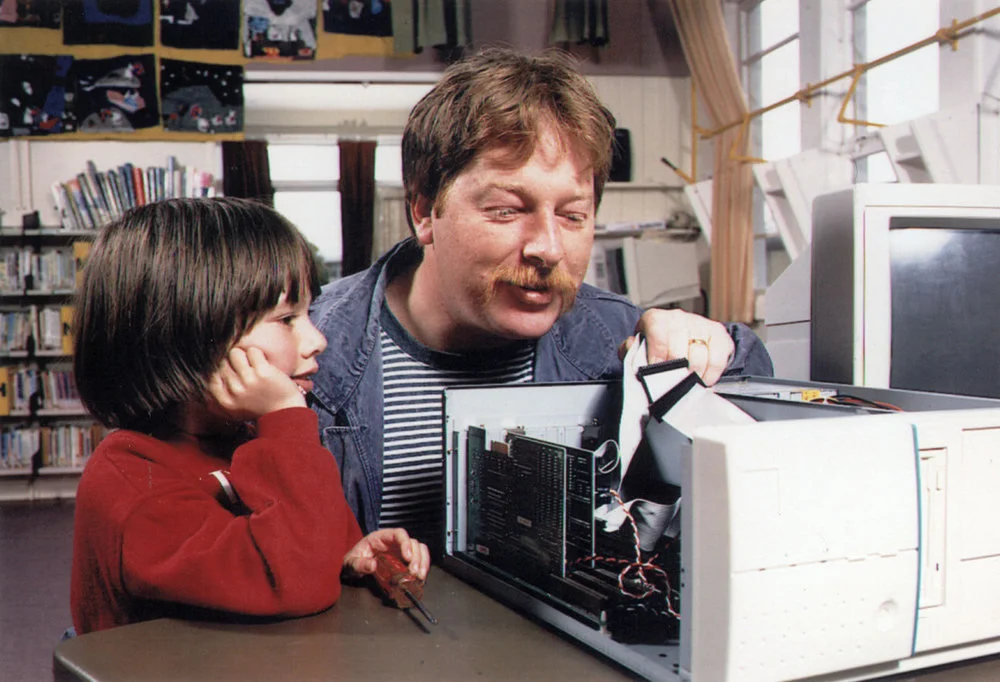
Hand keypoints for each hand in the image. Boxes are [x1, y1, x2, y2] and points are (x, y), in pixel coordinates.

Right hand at [207, 347, 305, 421]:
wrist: (286, 411)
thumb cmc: (259, 406)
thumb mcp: (234, 407)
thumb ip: (218, 394)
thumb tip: (203, 374)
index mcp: (225, 401)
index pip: (211, 375)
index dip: (218, 367)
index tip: (227, 367)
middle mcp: (235, 391)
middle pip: (222, 362)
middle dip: (232, 361)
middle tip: (244, 367)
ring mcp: (249, 381)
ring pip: (235, 353)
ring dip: (243, 354)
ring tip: (251, 362)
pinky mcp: (263, 372)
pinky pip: (252, 351)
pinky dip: (257, 353)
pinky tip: (261, 361)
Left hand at [343, 528, 430, 581]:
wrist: (353, 570)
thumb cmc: (352, 562)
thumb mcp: (351, 563)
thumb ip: (359, 564)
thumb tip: (373, 565)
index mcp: (381, 538)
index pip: (399, 533)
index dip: (405, 543)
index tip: (407, 557)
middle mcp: (394, 543)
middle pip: (413, 542)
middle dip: (417, 557)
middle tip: (414, 572)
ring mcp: (401, 552)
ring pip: (419, 550)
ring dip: (422, 562)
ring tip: (419, 576)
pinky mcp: (404, 562)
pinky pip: (418, 561)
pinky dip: (422, 568)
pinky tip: (420, 579)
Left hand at [620, 309, 734, 385]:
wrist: (684, 336)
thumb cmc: (659, 344)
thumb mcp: (639, 346)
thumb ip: (629, 349)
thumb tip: (630, 348)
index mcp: (656, 319)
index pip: (658, 336)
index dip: (657, 358)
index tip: (657, 372)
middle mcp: (678, 318)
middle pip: (678, 353)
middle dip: (674, 374)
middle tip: (671, 384)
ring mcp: (700, 325)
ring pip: (698, 359)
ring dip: (692, 377)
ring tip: (686, 382)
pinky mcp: (719, 335)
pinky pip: (717, 361)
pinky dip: (710, 375)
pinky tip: (702, 379)